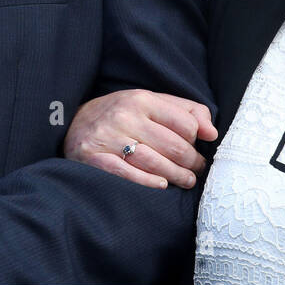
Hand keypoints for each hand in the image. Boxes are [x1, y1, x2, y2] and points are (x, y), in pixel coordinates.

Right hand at [64, 89, 217, 188]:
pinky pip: (128, 174)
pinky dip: (149, 182)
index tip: (197, 149)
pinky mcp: (95, 159)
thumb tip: (212, 132)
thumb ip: (186, 111)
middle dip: (192, 163)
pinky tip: (161, 185)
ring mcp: (108, 138)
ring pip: (155, 163)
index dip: (196, 140)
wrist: (73, 123)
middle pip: (174, 147)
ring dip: (177, 176)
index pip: (185, 124)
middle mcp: (124, 116)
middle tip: (196, 171)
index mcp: (141, 99)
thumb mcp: (151, 103)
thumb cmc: (122, 116)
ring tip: (185, 181)